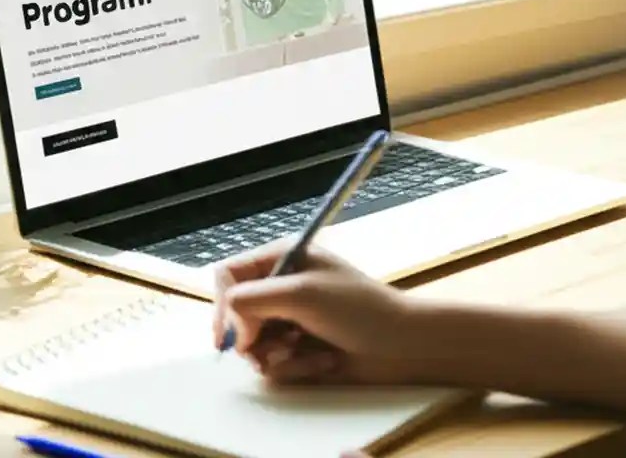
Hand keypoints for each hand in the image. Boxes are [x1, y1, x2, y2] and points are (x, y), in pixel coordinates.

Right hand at [213, 242, 419, 384]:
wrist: (402, 344)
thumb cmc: (359, 309)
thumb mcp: (302, 293)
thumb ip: (254, 300)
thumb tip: (230, 327)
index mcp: (281, 259)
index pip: (229, 276)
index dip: (223, 305)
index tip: (231, 336)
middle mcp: (281, 287)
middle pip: (235, 315)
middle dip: (254, 337)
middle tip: (279, 346)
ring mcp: (289, 319)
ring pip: (252, 346)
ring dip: (278, 356)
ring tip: (306, 352)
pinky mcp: (298, 349)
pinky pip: (275, 365)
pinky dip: (296, 368)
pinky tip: (323, 361)